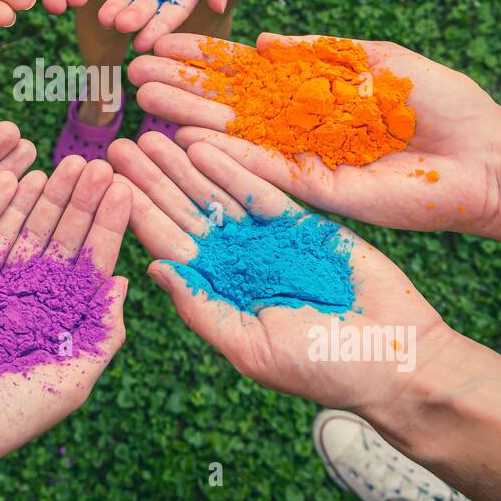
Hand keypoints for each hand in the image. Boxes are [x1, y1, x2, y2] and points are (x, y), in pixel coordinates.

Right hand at [0, 156, 130, 500]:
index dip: (109, 227)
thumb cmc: (1, 419)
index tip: (125, 189)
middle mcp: (34, 301)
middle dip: (83, 201)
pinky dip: (6, 206)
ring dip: (50, 196)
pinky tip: (24, 178)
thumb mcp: (68, 382)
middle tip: (100, 161)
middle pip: (65, 239)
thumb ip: (100, 334)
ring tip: (70, 161)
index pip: (93, 265)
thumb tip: (122, 283)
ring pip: (30, 230)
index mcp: (64, 324)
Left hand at [108, 132, 444, 412]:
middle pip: (183, 211)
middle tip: (117, 146)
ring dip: (183, 164)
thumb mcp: (249, 346)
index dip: (136, 214)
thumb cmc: (321, 367)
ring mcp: (266, 238)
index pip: (167, 244)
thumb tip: (153, 267)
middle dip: (150, 180)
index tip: (105, 187)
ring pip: (216, 192)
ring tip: (151, 133)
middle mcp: (235, 260)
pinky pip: (260, 187)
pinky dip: (231, 166)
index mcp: (217, 291)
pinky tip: (200, 143)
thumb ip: (201, 307)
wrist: (395, 355)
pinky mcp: (302, 220)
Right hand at [131, 32, 500, 232]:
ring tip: (144, 101)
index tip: (161, 43)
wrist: (484, 157)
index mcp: (312, 92)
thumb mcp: (379, 61)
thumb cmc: (444, 105)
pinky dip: (226, 155)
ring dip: (188, 118)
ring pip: (234, 137)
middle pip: (227, 103)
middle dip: (181, 86)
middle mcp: (297, 127)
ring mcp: (302, 160)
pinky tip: (187, 139)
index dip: (203, 58)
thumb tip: (261, 42)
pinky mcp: (314, 192)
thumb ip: (319, 54)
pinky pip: (262, 170)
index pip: (246, 72)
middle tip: (134, 72)